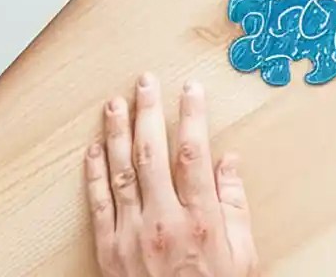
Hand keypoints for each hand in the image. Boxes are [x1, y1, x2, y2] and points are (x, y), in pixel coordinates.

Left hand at [84, 74, 257, 276]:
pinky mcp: (110, 250)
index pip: (193, 153)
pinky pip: (99, 203)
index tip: (190, 89)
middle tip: (145, 82)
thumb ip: (234, 203)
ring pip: (122, 171)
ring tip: (114, 105)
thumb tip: (229, 161)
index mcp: (201, 219)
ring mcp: (133, 235)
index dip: (192, 116)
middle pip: (153, 153)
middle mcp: (164, 222)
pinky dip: (94, 172)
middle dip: (149, 112)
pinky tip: (93, 149)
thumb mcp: (242, 253)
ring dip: (117, 133)